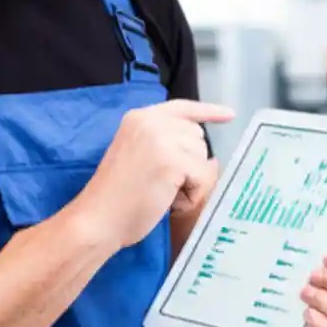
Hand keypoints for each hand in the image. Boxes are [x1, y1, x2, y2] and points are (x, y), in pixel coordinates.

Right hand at [76, 100, 233, 248]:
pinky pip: (202, 176)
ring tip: (162, 192)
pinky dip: (192, 193)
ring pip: (202, 156)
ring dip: (190, 180)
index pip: (182, 107)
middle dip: (190, 162)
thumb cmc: (115, 196)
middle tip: (162, 184)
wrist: (97, 218)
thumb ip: (166, 144)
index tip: (228, 114)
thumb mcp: (138, 156)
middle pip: (197, 136)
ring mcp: (161, 139)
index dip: (208, 111)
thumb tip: (211, 158)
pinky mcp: (172, 160)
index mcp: (139, 117)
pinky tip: (169, 200)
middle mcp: (151, 121)